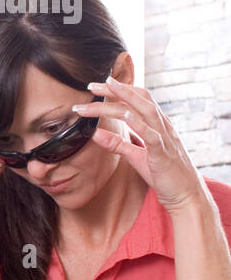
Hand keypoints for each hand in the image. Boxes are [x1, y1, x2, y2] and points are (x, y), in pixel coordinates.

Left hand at [77, 77, 207, 212]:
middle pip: (139, 99)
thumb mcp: (136, 157)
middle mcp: (162, 126)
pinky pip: (151, 134)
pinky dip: (135, 124)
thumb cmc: (163, 174)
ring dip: (118, 102)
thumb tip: (95, 134)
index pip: (138, 99)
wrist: (186, 195)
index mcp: (157, 124)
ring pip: (143, 111)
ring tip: (98, 96)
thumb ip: (117, 144)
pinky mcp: (163, 153)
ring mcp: (165, 138)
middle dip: (115, 89)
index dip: (119, 90)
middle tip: (92, 84)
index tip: (97, 86)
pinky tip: (120, 116)